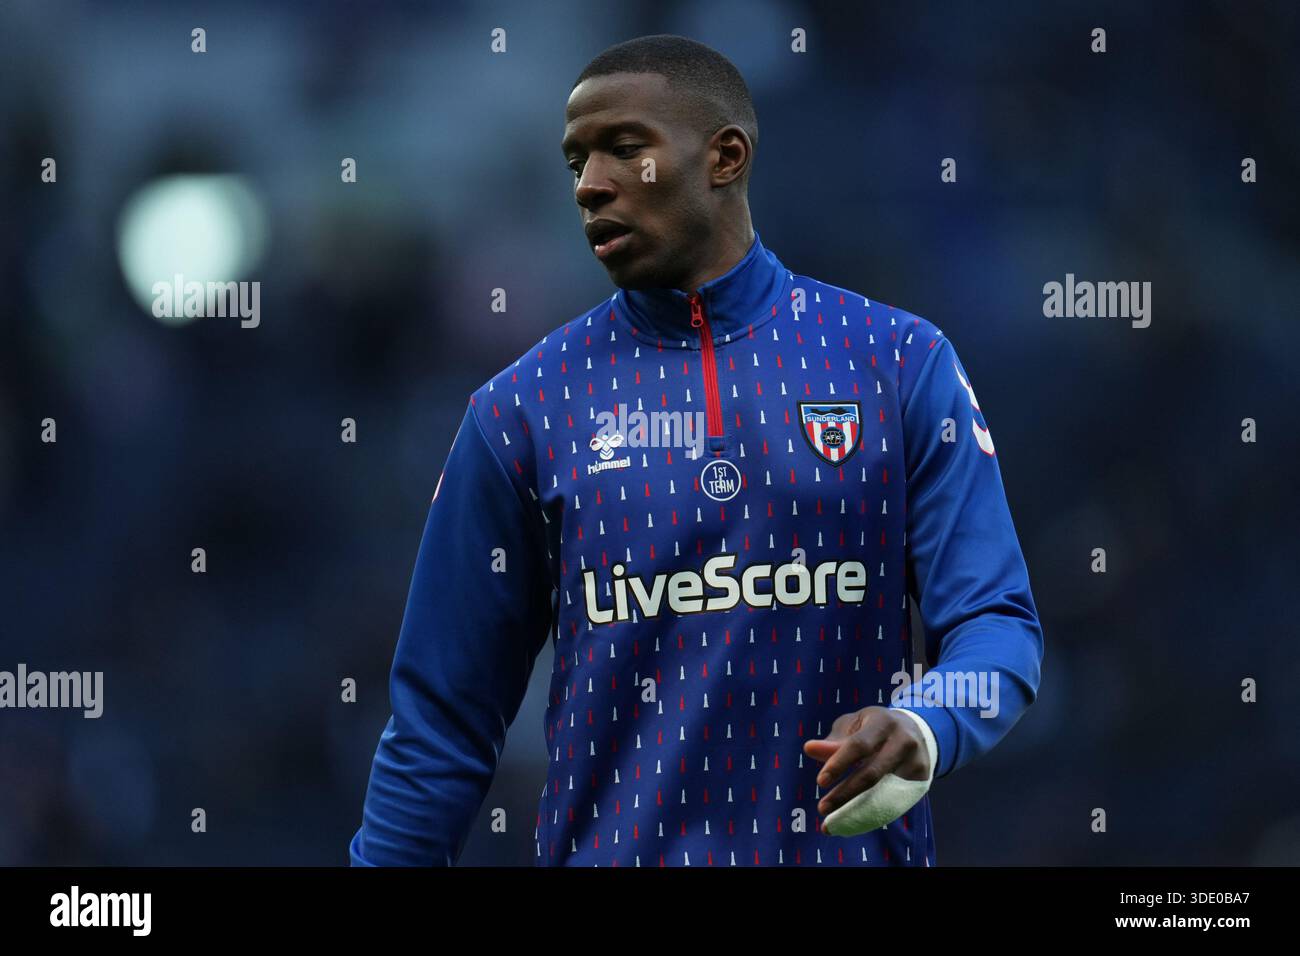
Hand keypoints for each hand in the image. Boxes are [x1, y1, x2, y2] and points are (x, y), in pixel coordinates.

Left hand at [803, 706, 930, 817]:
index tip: (820, 782)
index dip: (839, 764)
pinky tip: (852, 823)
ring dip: (856, 812)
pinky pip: (894, 805)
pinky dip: (872, 816)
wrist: (916, 731)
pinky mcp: (921, 782)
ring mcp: (916, 763)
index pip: (859, 745)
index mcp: (883, 722)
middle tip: (823, 809)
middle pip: (872, 773)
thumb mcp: (855, 726)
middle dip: (845, 794)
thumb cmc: (874, 728)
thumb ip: (834, 741)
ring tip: (833, 824)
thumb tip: (809, 749)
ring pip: (884, 794)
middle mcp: (903, 742)